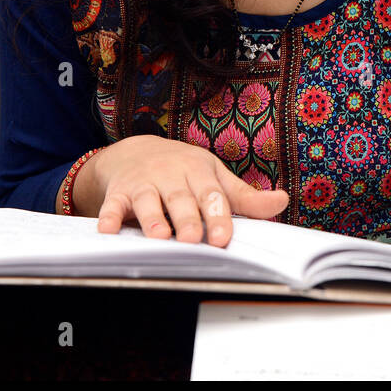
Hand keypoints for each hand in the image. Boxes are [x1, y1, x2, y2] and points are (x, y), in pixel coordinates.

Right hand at [78, 134, 288, 247]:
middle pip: (180, 198)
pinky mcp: (118, 192)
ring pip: (147, 200)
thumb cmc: (184, 170)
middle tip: (192, 240)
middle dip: (186, 218)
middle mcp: (170, 175)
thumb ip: (245, 197)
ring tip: (158, 237)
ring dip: (151, 217)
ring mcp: (143, 182)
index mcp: (199, 172)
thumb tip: (283, 201)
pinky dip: (108, 216)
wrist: (136, 150)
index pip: (211, 195)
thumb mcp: (215, 177)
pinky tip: (107, 229)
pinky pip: (112, 204)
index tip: (223, 238)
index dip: (217, 216)